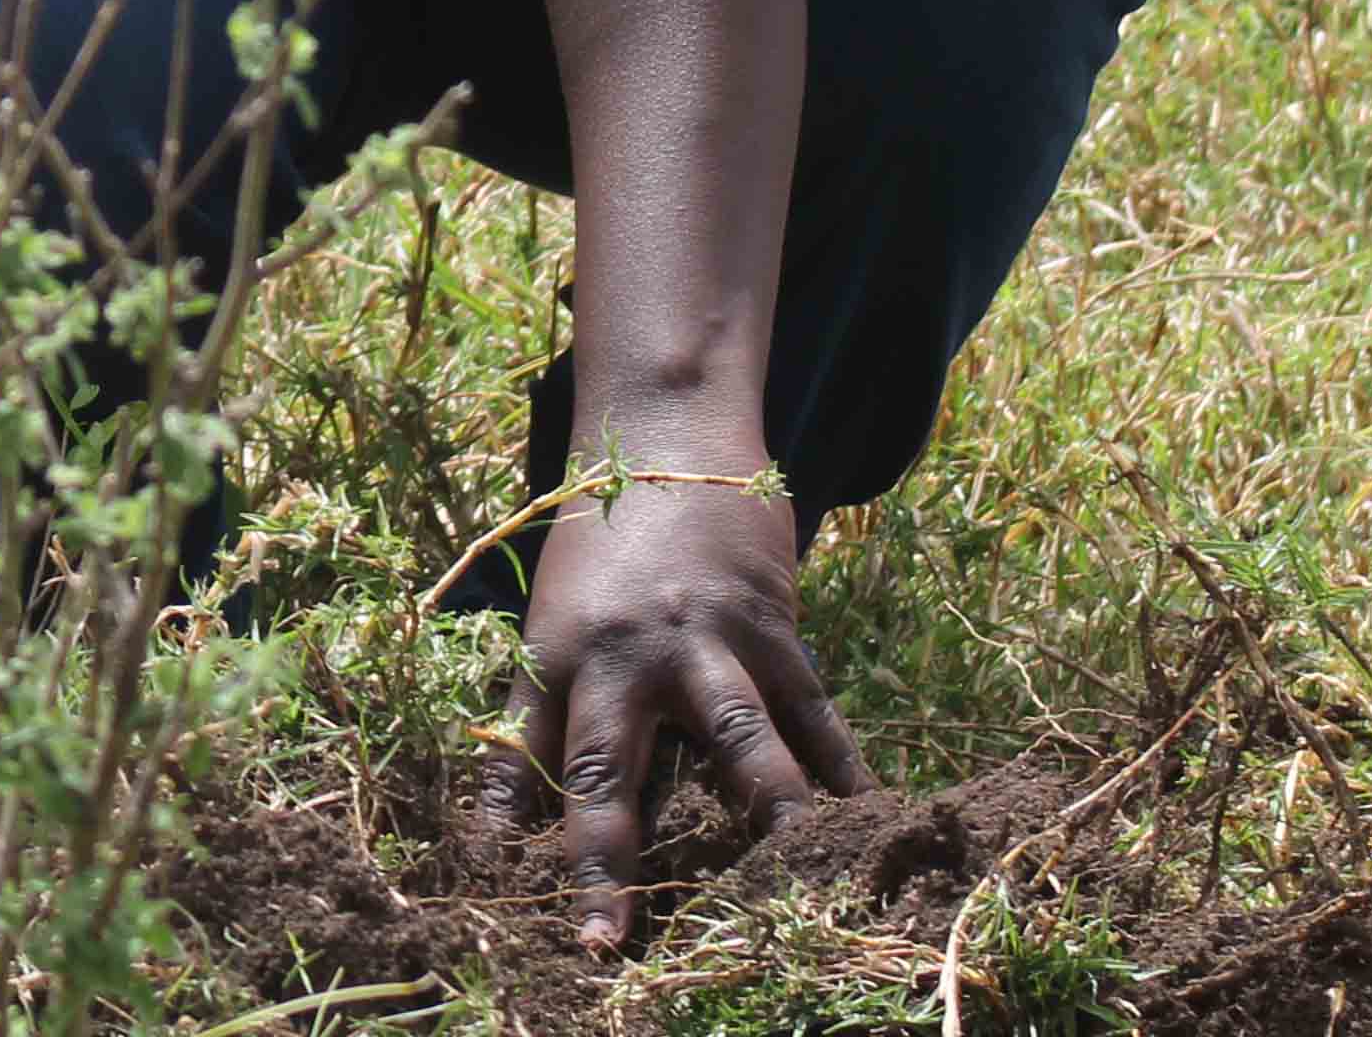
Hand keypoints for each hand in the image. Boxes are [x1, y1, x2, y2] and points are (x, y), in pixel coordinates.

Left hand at [484, 473, 870, 953]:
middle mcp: (620, 657)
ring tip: (792, 881)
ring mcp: (700, 641)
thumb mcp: (548, 627)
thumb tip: (505, 826)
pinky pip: (810, 709)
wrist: (665, 436)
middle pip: (612, 771)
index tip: (539, 917)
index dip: (527, 845)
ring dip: (766, 813)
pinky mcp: (770, 625)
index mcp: (556, 660)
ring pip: (737, 740)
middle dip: (613, 860)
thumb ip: (535, 722)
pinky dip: (838, 766)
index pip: (533, 769)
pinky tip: (865, 816)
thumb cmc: (598, 550)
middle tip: (616, 935)